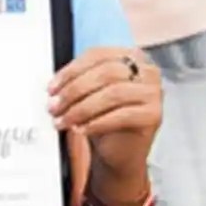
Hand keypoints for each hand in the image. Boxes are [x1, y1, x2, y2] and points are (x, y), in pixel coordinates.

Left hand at [48, 48, 160, 199]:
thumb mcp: (89, 92)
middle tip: (54, 107)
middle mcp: (146, 70)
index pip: (96, 55)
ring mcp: (153, 92)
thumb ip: (77, 80)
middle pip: (105, 73)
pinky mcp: (154, 115)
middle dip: (74, 91)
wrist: (120, 150)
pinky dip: (97, 122)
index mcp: (130, 56)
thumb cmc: (104, 116)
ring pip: (112, 94)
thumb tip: (55, 87)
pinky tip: (82, 129)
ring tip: (64, 120)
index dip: (70, 71)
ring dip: (82, 109)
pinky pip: (121, 115)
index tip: (51, 88)